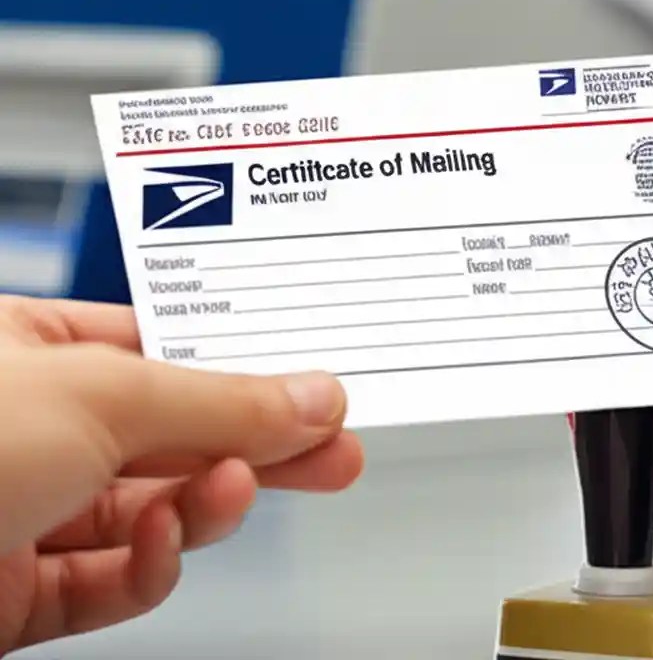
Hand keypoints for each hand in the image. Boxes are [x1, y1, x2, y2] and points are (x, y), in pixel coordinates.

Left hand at [0, 296, 362, 653]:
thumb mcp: (96, 397)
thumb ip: (220, 403)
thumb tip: (315, 401)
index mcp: (26, 347)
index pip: (161, 348)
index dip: (243, 368)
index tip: (316, 392)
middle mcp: (29, 426)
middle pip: (173, 435)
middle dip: (256, 449)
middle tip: (333, 455)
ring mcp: (25, 510)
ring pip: (153, 510)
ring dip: (204, 507)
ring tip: (235, 491)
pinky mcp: (18, 592)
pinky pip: (115, 579)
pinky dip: (152, 564)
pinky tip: (160, 544)